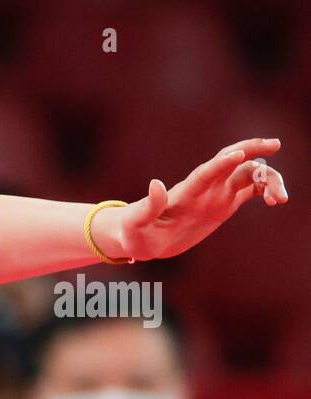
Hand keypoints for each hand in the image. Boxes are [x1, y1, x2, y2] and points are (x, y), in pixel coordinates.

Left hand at [102, 137, 288, 262]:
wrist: (139, 239)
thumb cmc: (133, 232)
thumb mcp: (135, 224)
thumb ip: (148, 206)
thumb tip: (156, 183)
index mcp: (184, 192)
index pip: (205, 173)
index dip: (221, 163)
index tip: (239, 154)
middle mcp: (203, 189)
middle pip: (232, 162)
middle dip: (253, 150)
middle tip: (275, 144)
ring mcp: (214, 195)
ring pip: (247, 176)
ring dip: (267, 180)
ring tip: (280, 198)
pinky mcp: (222, 206)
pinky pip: (248, 192)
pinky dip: (264, 191)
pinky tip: (274, 200)